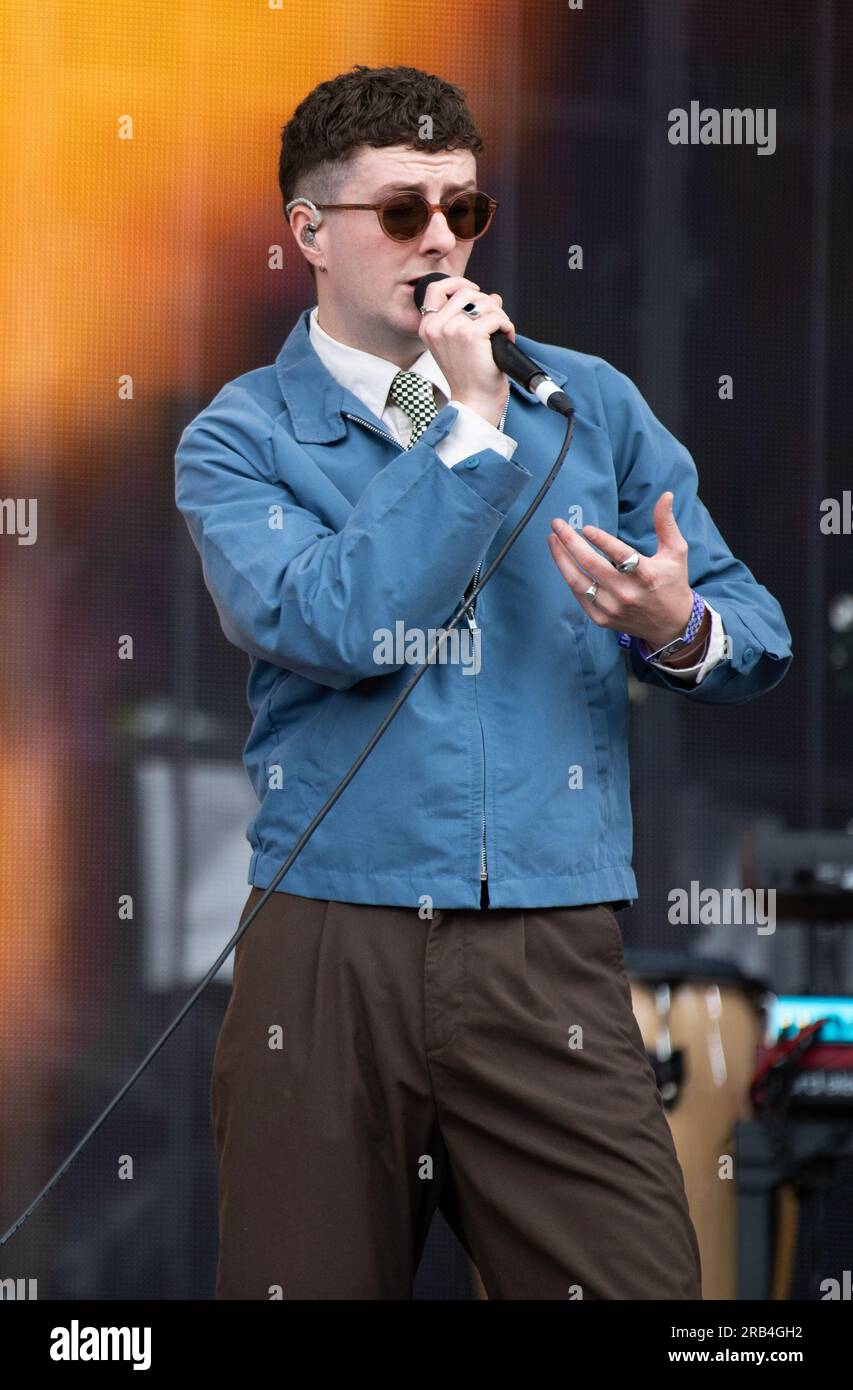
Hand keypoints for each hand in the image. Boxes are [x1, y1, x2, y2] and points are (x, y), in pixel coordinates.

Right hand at [417, 276, 515, 425]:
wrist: (474, 402)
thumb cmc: (469, 377)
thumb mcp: (458, 344)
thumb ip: (467, 317)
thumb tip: (492, 296)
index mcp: (428, 328)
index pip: (436, 288)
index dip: (458, 283)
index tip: (475, 290)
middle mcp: (436, 326)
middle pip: (467, 291)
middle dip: (486, 304)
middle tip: (493, 324)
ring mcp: (452, 329)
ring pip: (485, 301)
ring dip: (499, 316)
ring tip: (499, 335)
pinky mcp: (471, 334)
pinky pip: (498, 316)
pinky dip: (507, 327)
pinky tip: (505, 340)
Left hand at [546, 490, 693, 648]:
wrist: (671, 625)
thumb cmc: (672, 583)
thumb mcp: (676, 552)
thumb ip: (666, 523)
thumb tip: (665, 495)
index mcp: (647, 576)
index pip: (621, 555)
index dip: (602, 541)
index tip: (586, 528)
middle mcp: (627, 594)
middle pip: (592, 565)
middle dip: (570, 542)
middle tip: (558, 525)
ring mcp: (612, 608)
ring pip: (579, 582)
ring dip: (562, 559)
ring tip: (552, 540)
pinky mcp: (601, 618)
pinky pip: (579, 595)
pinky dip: (569, 576)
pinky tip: (563, 561)